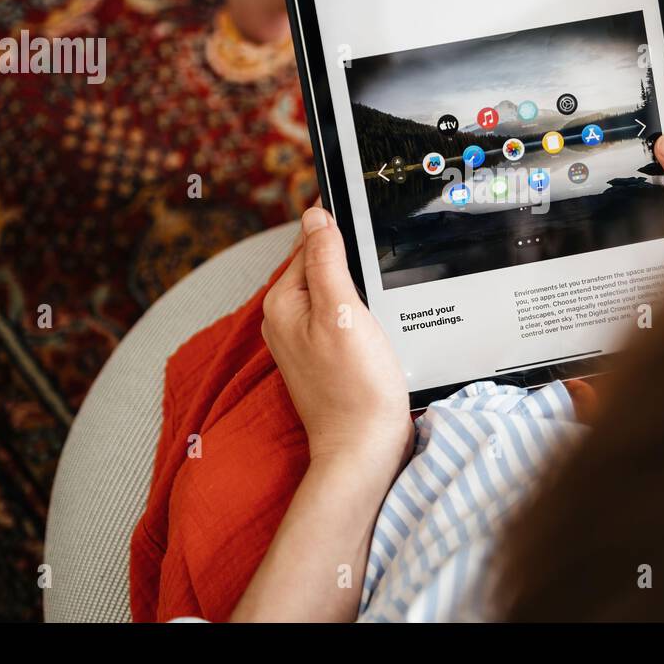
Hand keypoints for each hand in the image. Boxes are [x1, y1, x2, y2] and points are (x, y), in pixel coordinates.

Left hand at [262, 206, 411, 472]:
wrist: (364, 448)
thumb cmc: (355, 387)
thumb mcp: (342, 310)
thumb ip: (325, 259)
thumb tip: (314, 215)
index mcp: (283, 301)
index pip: (310, 243)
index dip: (342, 234)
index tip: (369, 235)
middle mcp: (286, 319)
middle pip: (322, 267)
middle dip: (352, 263)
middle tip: (380, 275)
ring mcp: (304, 340)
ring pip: (335, 292)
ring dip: (359, 290)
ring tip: (380, 302)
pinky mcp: (325, 356)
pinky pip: (341, 318)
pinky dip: (361, 314)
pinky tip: (378, 324)